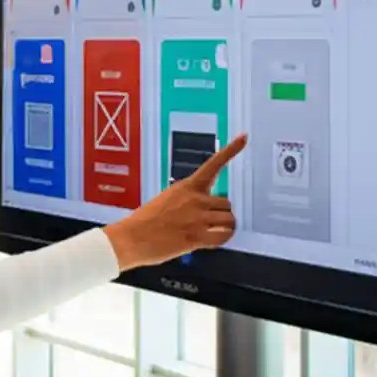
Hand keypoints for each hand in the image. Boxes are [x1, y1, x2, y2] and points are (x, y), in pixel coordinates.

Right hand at [102, 134, 246, 270]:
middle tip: (207, 221)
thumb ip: (187, 201)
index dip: (230, 150)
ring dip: (223, 226)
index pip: (213, 165)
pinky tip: (212, 240)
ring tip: (210, 231)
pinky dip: (222, 238)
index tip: (244, 137)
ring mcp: (197, 218)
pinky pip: (224, 236)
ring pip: (229, 220)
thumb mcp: (166, 200)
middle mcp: (195, 199)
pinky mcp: (197, 237)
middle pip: (226, 203)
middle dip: (220, 213)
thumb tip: (203, 211)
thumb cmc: (144, 221)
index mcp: (186, 186)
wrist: (131, 238)